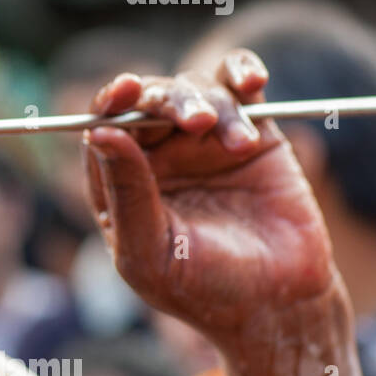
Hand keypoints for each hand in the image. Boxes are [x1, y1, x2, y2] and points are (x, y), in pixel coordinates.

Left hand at [82, 48, 339, 340]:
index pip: (104, 129)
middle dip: (167, 101)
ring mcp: (201, 143)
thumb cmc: (202, 289)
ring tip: (236, 144)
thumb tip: (98, 133)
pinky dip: (241, 71)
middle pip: (147, 101)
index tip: (126, 89)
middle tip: (196, 122)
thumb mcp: (150, 251)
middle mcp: (156, 156)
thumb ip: (126, 193)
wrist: (277, 305)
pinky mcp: (251, 134)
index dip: (111, 105)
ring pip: (193, 91)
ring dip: (212, 103)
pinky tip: (251, 80)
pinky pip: (238, 87)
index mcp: (119, 182)